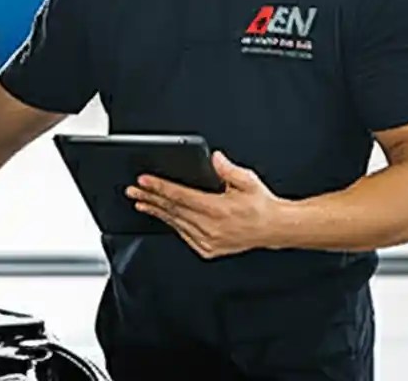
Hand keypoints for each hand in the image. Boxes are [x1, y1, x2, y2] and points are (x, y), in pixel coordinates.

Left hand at [126, 151, 284, 258]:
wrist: (273, 229)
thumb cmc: (260, 204)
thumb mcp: (248, 181)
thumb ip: (228, 169)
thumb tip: (214, 158)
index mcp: (218, 209)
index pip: (180, 196)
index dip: (160, 187)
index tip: (144, 181)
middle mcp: (211, 228)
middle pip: (172, 210)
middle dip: (150, 197)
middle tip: (133, 190)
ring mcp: (208, 241)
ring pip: (175, 223)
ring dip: (156, 211)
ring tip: (141, 201)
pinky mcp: (208, 249)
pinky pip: (183, 234)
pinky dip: (171, 224)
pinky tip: (161, 215)